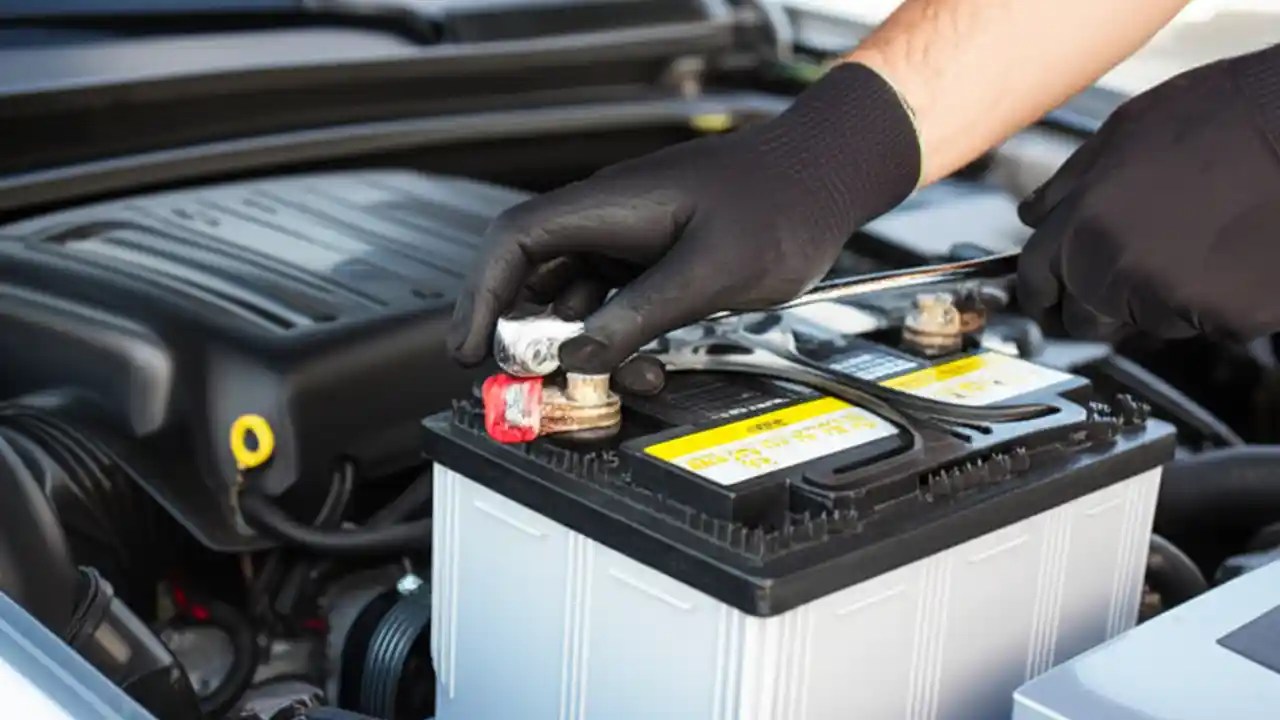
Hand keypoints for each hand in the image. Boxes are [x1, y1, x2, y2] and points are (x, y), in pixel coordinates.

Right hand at [448, 63, 920, 391]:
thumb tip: (580, 356)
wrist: (827, 178)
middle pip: (534, 272)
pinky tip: (643, 365)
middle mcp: (611, 218)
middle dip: (525, 331)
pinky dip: (615, 337)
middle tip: (532, 381)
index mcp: (611, 206)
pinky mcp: (657, 256)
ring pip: (575, 295)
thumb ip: (640, 315)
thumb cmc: (781, 204)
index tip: (471, 348)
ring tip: (604, 382)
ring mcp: (633, 236)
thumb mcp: (710, 271)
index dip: (481, 295)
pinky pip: (615, 301)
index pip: (515, 242)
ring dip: (578, 343)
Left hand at [1017, 45, 1279, 341]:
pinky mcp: (1225, 317)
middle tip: (1146, 261)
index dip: (1043, 288)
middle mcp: (1117, 267)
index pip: (1037, 277)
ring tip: (1206, 240)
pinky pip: (1210, 325)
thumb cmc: (1223, 116)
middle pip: (1087, 314)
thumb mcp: (1125, 131)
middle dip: (1104, 299)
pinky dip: (1221, 304)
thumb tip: (1034, 214)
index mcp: (1084, 222)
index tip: (1047, 296)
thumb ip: (1070, 184)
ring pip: (1150, 321)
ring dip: (1166, 297)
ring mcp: (1169, 297)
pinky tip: (1239, 257)